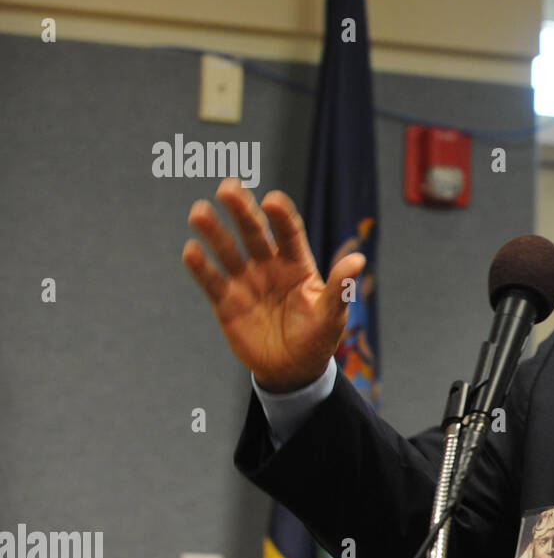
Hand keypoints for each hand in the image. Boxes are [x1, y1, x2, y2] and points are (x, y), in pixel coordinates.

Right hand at [182, 177, 363, 392]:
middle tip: (228, 186)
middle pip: (253, 232)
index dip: (281, 216)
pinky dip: (200, 266)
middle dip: (241, 210)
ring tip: (199, 211)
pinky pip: (211, 280)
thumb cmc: (317, 339)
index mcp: (297, 264)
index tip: (272, 200)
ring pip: (227, 250)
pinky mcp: (225, 301)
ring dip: (214, 231)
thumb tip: (358, 260)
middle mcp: (268, 266)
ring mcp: (245, 281)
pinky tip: (192, 250)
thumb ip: (340, 288)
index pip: (288, 233)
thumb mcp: (332, 315)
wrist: (292, 371)